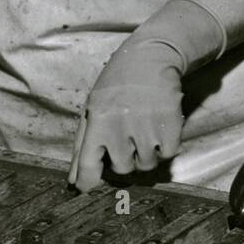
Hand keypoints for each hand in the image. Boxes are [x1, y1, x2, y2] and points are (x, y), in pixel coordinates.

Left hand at [69, 42, 184, 190]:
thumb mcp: (91, 107)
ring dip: (146, 154)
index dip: (88, 183)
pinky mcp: (170, 124)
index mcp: (97, 120)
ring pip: (146, 164)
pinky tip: (159, 129)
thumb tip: (73, 182)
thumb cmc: (116, 84)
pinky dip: (165, 148)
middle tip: (127, 139)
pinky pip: (168, 155)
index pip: (88, 166)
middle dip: (124, 159)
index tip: (90, 187)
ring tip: (143, 130)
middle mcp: (121, 125)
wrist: (151, 56)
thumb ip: (81, 146)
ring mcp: (147, 126)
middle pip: (123, 169)